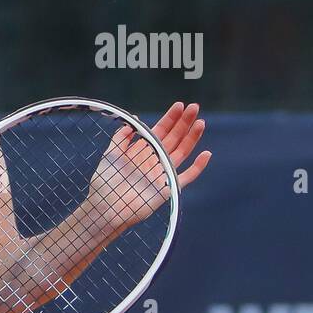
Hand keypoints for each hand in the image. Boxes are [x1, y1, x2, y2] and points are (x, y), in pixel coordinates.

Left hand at [91, 101, 211, 231]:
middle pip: (174, 138)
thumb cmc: (106, 183)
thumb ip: (121, 138)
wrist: (106, 207)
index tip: (180, 105)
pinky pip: (187, 177)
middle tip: (194, 107)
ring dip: (192, 138)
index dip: (170, 118)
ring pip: (182, 152)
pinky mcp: (169, 188)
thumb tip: (134, 119)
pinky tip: (206, 154)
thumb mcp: (111, 155)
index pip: (160, 131)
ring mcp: (163, 173)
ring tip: (200, 122)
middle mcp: (155, 160)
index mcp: (143, 151)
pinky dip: (198, 167)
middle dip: (184, 122)